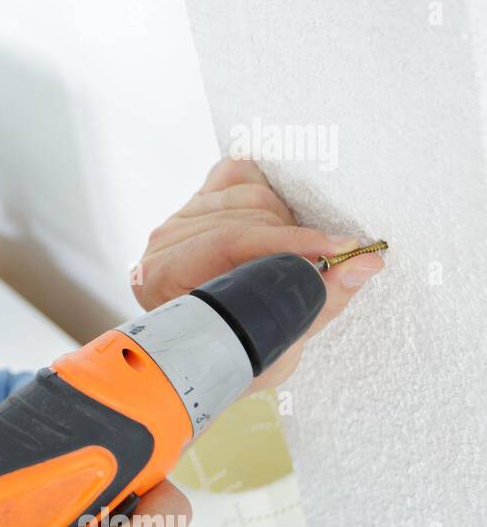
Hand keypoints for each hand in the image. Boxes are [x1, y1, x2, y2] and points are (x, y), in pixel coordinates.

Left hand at [134, 157, 384, 392]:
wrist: (217, 354)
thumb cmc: (236, 354)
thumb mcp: (276, 347)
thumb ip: (320, 303)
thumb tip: (364, 263)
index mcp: (163, 279)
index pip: (227, 241)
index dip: (290, 242)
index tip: (338, 250)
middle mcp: (164, 244)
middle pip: (244, 216)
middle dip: (295, 238)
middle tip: (327, 263)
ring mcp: (180, 219)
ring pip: (248, 193)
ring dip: (287, 220)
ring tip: (299, 256)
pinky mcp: (198, 202)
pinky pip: (239, 172)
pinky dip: (270, 188)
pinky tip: (284, 217)